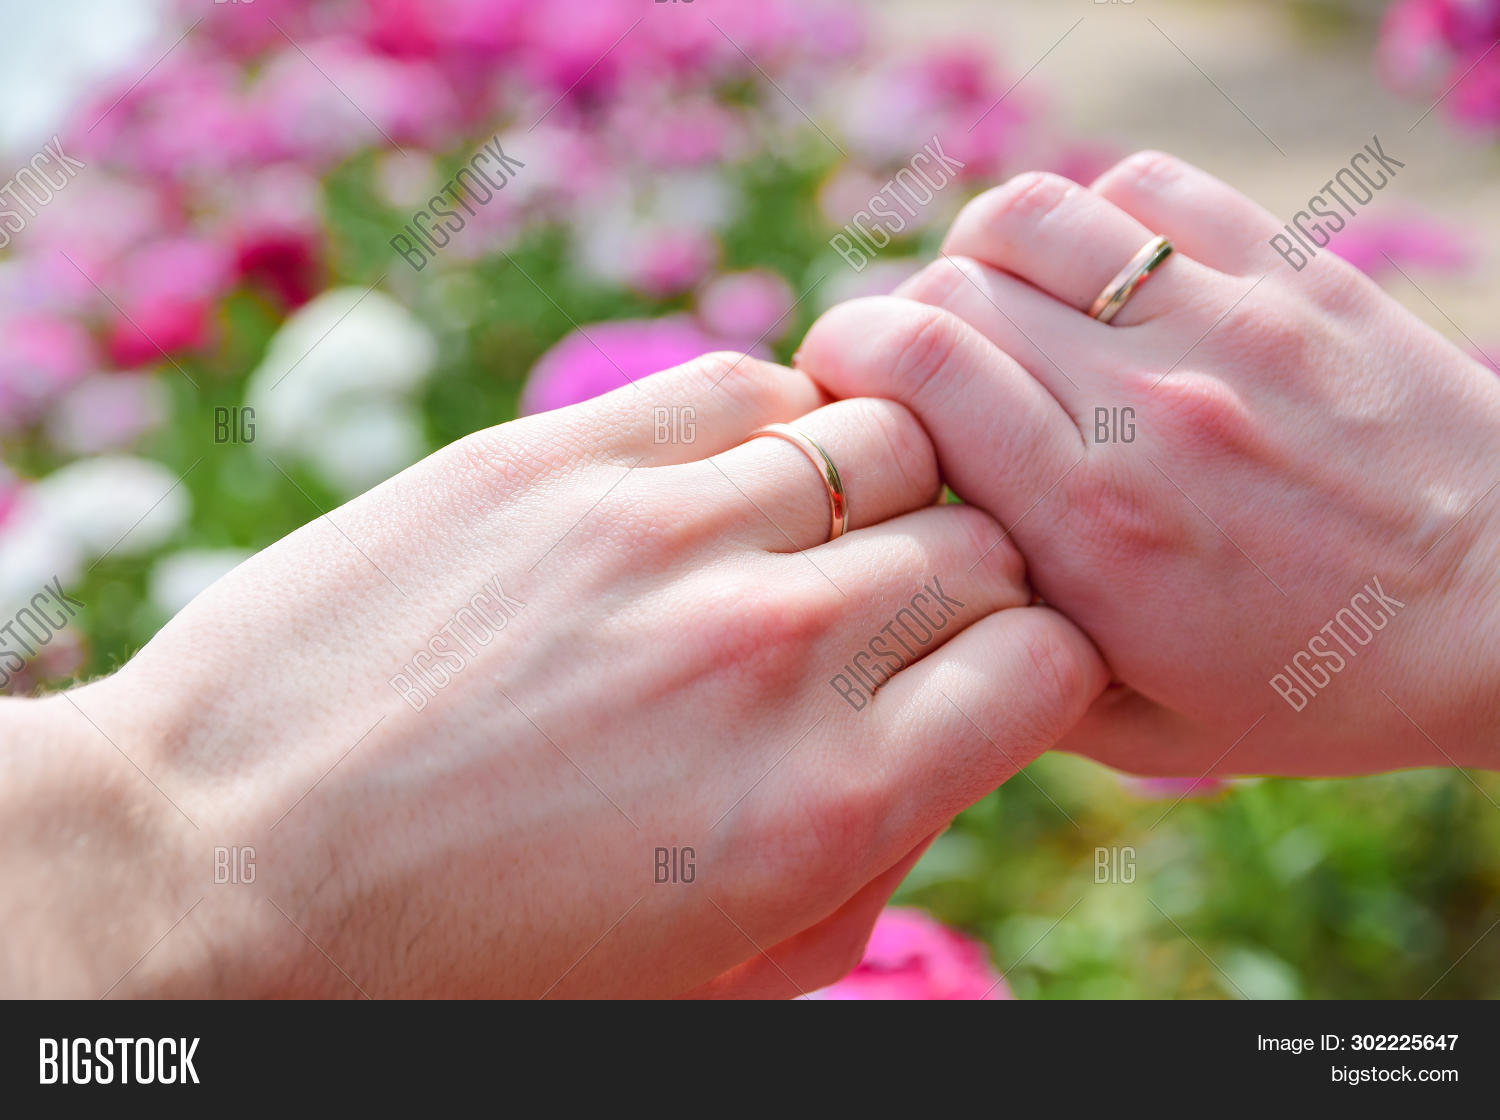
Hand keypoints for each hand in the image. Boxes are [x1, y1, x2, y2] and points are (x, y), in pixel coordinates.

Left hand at [2, 352, 1102, 997]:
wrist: (221, 874)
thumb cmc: (466, 966)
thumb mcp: (710, 981)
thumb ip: (863, 865)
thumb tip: (932, 749)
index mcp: (826, 805)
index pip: (1048, 661)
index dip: (1034, 669)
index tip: (981, 680)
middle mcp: (769, 650)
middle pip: (977, 548)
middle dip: (966, 587)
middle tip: (896, 618)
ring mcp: (658, 534)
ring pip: (883, 440)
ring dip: (882, 490)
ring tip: (819, 535)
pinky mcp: (549, 457)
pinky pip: (742, 385)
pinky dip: (774, 422)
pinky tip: (733, 479)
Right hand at [796, 151, 1499, 777]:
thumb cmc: (1316, 688)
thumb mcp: (1136, 728)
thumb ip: (1000, 654)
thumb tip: (905, 569)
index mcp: (1089, 523)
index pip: (908, 363)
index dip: (841, 359)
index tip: (845, 398)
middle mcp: (1143, 405)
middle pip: (946, 288)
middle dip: (896, 326)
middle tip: (917, 380)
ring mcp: (1220, 323)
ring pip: (1026, 214)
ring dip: (975, 258)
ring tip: (994, 315)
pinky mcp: (1286, 274)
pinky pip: (1139, 190)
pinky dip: (1086, 222)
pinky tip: (1096, 285)